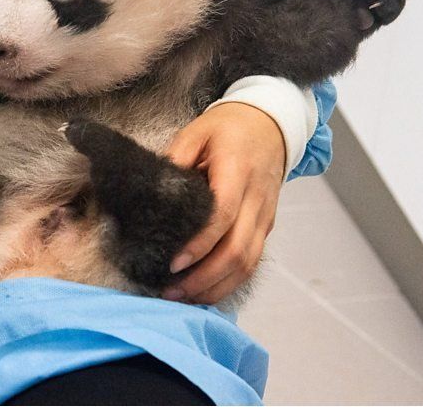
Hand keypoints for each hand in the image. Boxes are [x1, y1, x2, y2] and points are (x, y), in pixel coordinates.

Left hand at [163, 103, 285, 303]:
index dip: (199, 245)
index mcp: (238, 173)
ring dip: (217, 286)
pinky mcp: (266, 226)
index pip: (223, 218)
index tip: (173, 263)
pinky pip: (252, 261)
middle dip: (204, 278)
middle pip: (238, 251)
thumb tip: (152, 191)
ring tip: (183, 298)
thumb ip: (175, 158)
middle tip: (171, 292)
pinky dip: (230, 281)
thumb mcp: (196, 132)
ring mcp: (265, 217)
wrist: (270, 124)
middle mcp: (257, 200)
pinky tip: (205, 291)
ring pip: (248, 263)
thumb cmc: (228, 128)